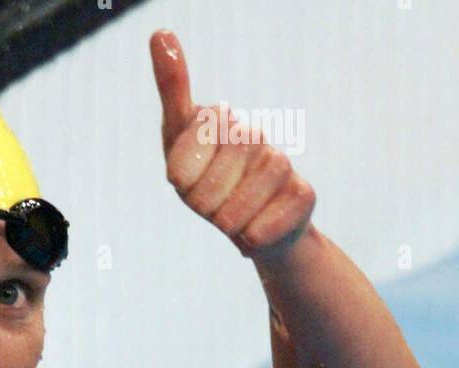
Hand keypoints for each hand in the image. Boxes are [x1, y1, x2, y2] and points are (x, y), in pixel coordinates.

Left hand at [150, 28, 315, 259]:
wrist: (259, 227)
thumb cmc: (210, 186)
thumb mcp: (179, 147)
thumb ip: (173, 90)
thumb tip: (161, 30)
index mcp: (218, 121)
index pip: (179, 167)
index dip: (182, 184)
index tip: (190, 179)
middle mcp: (252, 135)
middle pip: (202, 196)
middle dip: (203, 210)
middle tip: (216, 202)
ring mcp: (280, 163)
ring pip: (231, 215)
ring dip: (227, 226)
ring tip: (237, 215)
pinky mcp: (304, 195)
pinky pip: (258, 233)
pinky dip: (251, 240)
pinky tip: (259, 226)